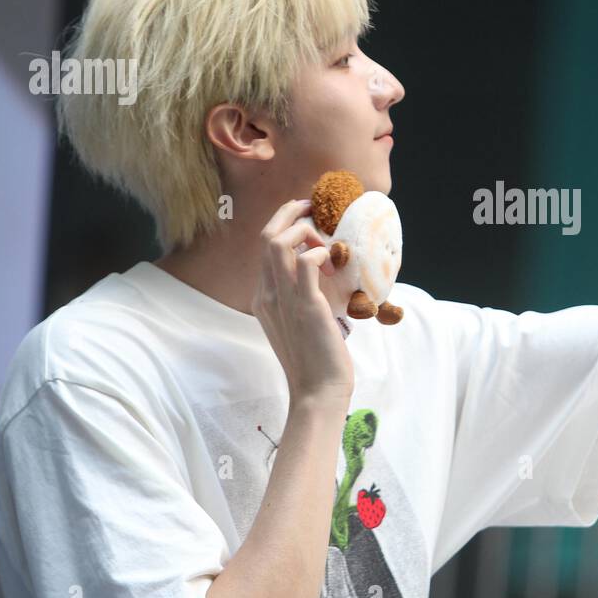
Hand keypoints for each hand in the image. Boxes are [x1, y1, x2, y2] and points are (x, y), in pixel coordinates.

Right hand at [253, 199, 354, 405]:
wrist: (317, 391)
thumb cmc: (315, 359)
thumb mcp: (299, 322)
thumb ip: (301, 297)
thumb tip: (321, 274)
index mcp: (263, 297)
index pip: (264, 247)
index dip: (284, 224)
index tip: (306, 218)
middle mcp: (266, 294)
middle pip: (265, 236)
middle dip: (288, 213)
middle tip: (311, 206)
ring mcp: (282, 299)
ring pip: (278, 243)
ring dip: (304, 230)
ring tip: (324, 239)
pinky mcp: (305, 306)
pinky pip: (307, 263)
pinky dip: (320, 252)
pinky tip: (333, 262)